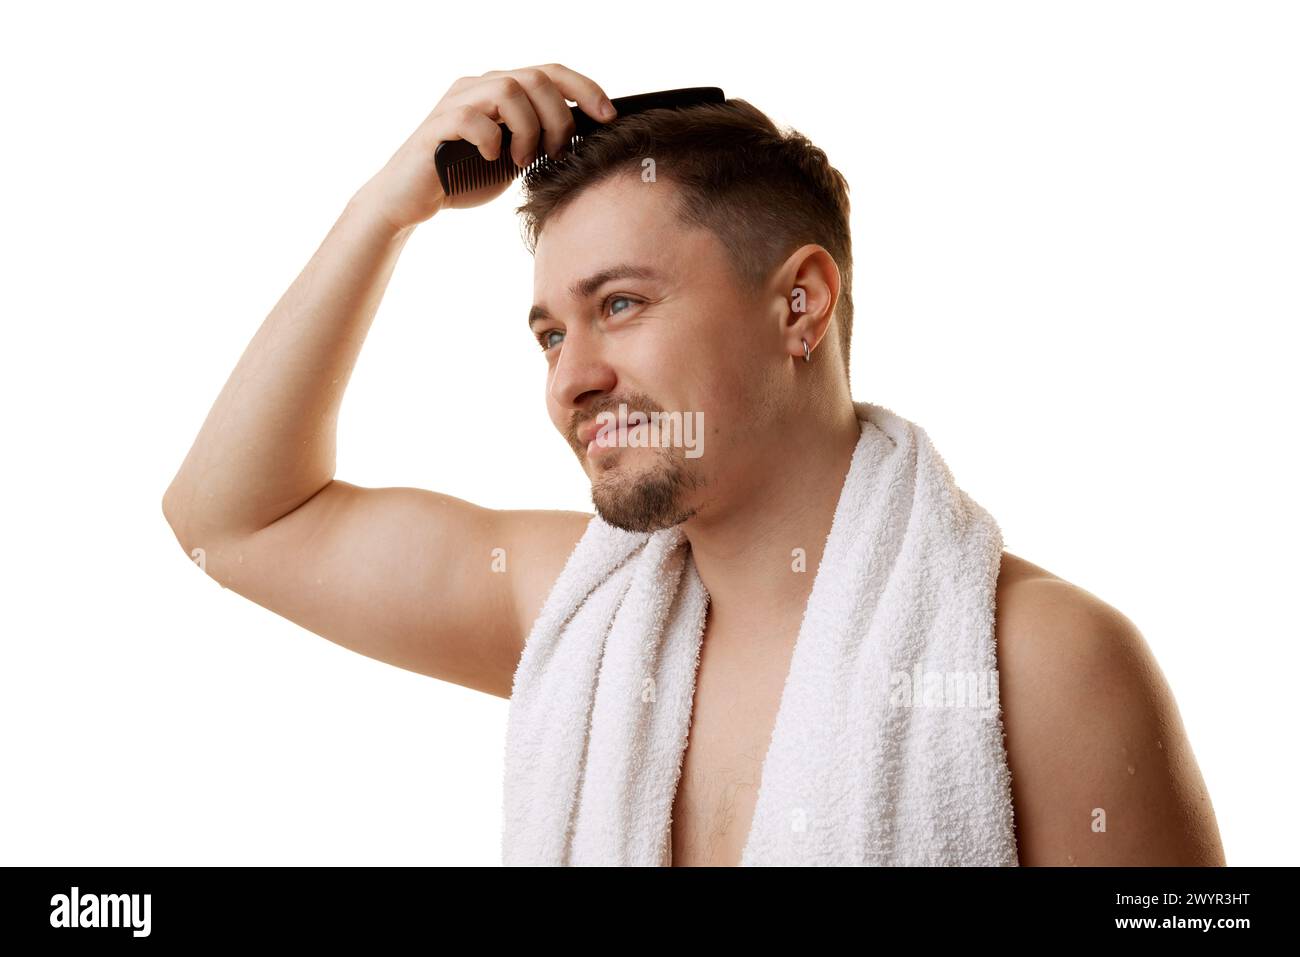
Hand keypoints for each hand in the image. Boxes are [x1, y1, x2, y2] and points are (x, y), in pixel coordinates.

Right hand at [357, 63, 617, 226]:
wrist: (410, 199)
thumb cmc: (463, 178)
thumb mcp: (513, 158)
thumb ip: (539, 141)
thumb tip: (581, 138)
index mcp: (500, 90)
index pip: (551, 72)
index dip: (585, 89)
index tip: (609, 115)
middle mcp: (479, 86)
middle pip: (536, 77)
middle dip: (559, 117)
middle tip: (555, 152)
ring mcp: (456, 101)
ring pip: (509, 89)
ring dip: (528, 130)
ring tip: (521, 160)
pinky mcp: (437, 124)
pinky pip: (474, 118)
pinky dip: (492, 140)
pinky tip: (491, 159)